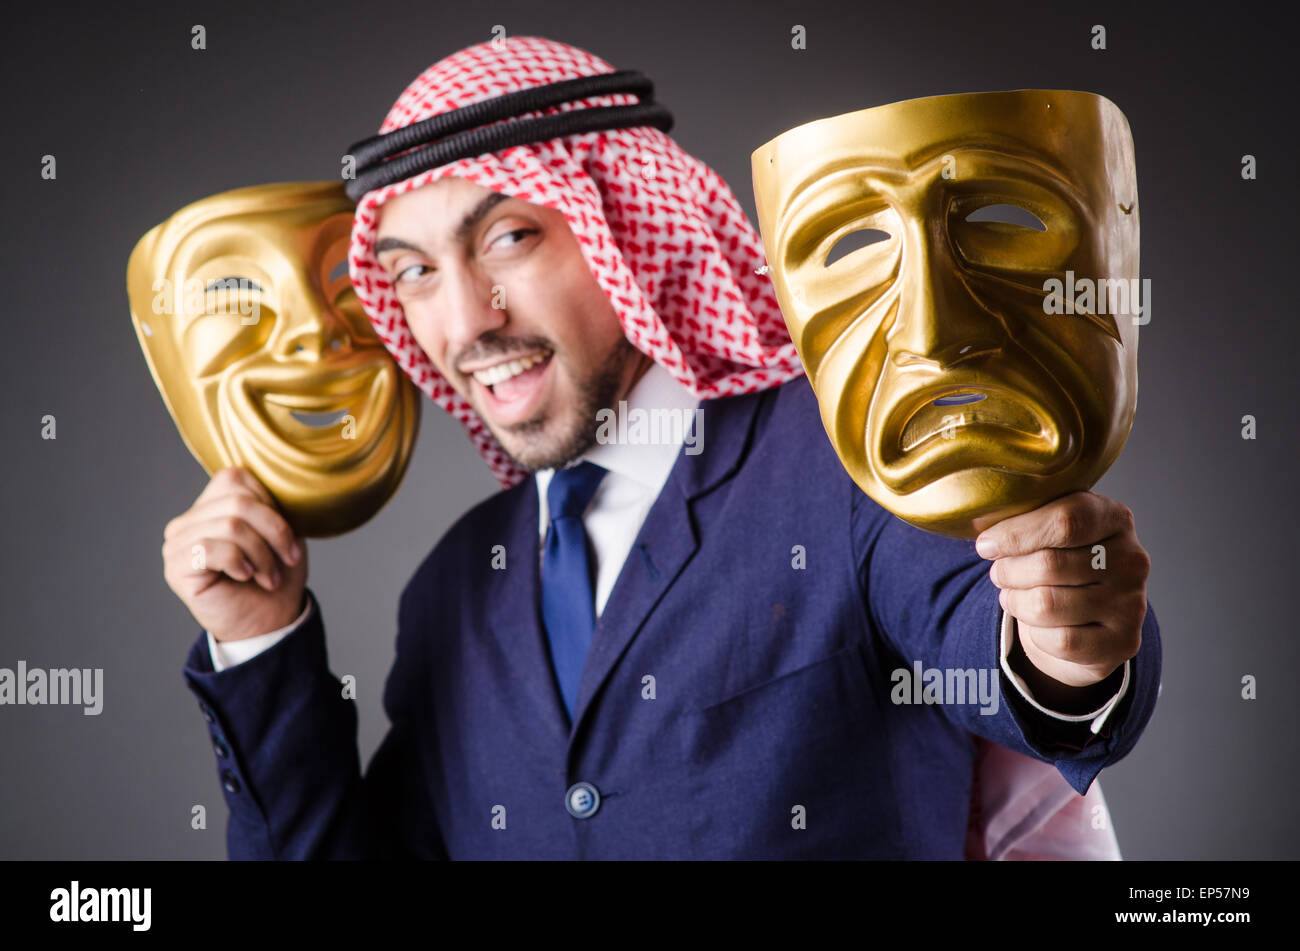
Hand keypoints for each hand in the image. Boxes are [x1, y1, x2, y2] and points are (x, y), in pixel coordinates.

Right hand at [162, 466, 306, 641]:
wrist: (269, 622)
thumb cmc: (275, 576)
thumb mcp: (280, 532)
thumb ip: (266, 502)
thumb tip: (268, 477)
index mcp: (211, 505)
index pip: (237, 479)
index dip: (272, 509)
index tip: (290, 542)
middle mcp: (188, 520)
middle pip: (237, 502)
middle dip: (273, 532)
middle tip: (287, 561)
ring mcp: (178, 543)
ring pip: (228, 526)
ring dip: (261, 554)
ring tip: (269, 576)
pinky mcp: (176, 567)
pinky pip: (209, 548)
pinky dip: (239, 562)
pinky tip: (245, 577)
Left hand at [976, 491, 1149, 688]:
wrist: (1089, 615)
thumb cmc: (1060, 561)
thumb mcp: (1047, 529)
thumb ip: (1023, 521)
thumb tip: (987, 542)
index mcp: (1114, 518)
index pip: (1064, 520)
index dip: (1015, 534)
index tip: (986, 545)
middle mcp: (1132, 559)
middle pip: (1049, 564)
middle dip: (1008, 571)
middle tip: (999, 574)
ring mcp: (1132, 603)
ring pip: (1047, 605)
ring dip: (1016, 602)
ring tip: (1012, 596)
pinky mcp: (1123, 642)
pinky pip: (1060, 641)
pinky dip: (1035, 634)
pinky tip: (1036, 625)